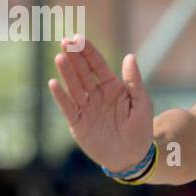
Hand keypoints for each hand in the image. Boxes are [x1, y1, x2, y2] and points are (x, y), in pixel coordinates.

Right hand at [48, 36, 153, 171]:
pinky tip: (54, 83)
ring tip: (60, 58)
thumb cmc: (139, 129)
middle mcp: (96, 95)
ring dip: (67, 72)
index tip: (78, 38)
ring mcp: (86, 108)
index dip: (88, 52)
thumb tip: (130, 56)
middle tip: (65, 42)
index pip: (98, 66)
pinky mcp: (78, 123)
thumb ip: (134, 82)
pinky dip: (61, 96)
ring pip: (74, 87)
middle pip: (83, 72)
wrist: (132, 157)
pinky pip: (68, 108)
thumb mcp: (142, 104)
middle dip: (74, 57)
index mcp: (112, 88)